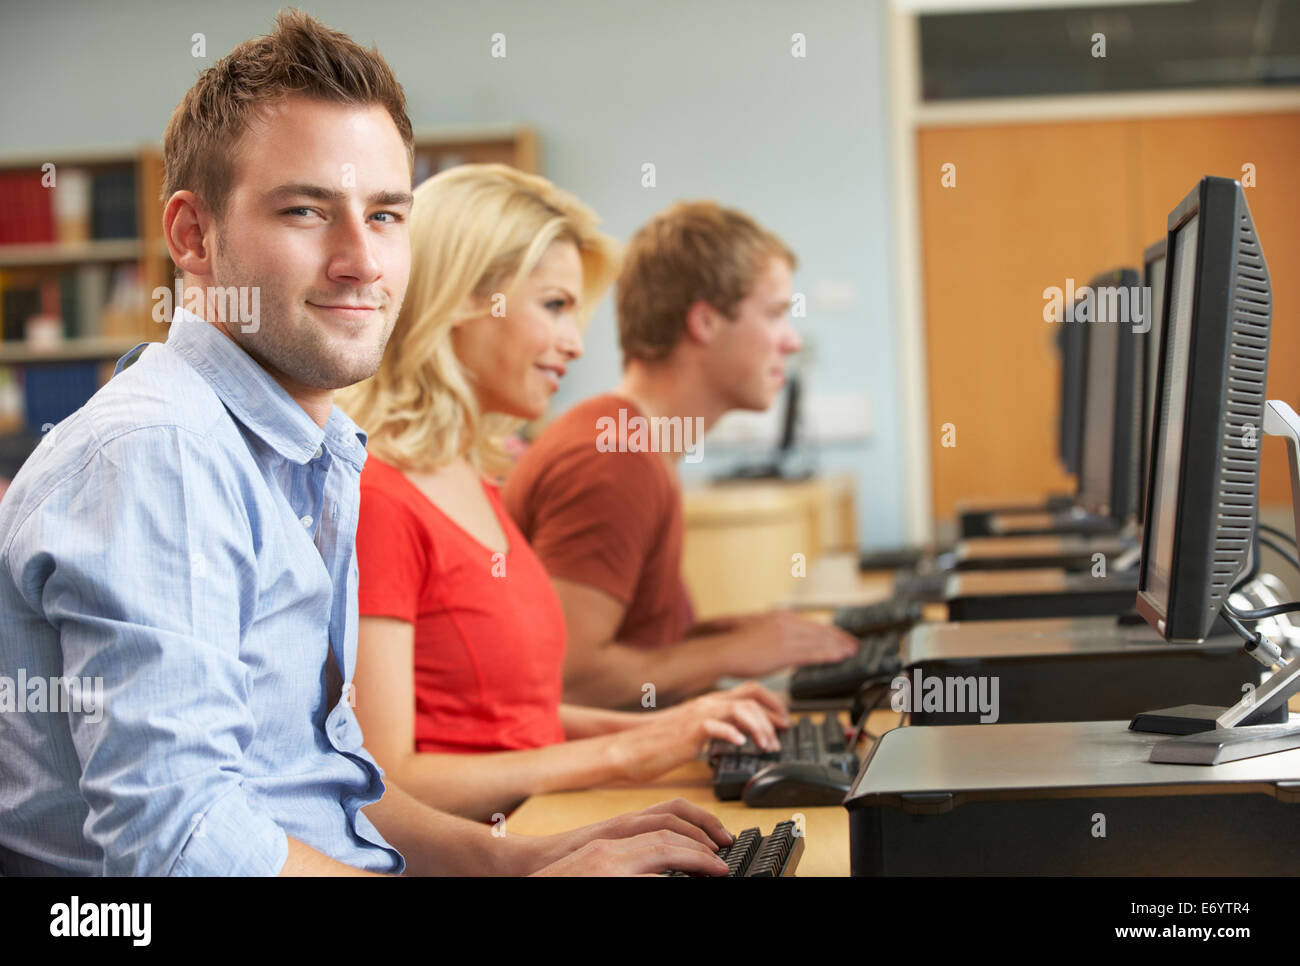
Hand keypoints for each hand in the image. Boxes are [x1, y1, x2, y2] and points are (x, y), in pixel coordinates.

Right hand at [526, 798, 732, 874]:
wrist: (524, 868)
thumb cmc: (565, 869)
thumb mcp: (607, 857)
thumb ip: (637, 857)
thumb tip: (670, 868)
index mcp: (623, 826)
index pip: (671, 811)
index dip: (702, 822)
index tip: (722, 841)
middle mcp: (618, 830)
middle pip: (672, 820)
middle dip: (705, 834)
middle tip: (725, 855)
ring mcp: (609, 846)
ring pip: (662, 837)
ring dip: (694, 850)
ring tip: (714, 867)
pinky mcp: (602, 862)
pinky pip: (643, 859)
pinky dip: (668, 868)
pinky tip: (683, 877)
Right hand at [612, 682, 788, 781]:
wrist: (632, 748)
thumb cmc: (661, 742)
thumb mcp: (694, 729)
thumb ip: (716, 726)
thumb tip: (739, 735)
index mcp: (710, 702)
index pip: (751, 691)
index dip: (773, 704)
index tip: (783, 722)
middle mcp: (708, 704)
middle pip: (751, 698)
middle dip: (772, 717)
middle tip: (779, 738)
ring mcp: (699, 715)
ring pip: (740, 710)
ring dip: (759, 728)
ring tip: (766, 746)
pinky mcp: (691, 731)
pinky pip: (718, 727)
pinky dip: (734, 735)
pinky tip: (741, 746)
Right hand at [724, 610, 859, 676]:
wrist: (723, 650)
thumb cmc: (734, 644)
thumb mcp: (757, 633)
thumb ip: (774, 635)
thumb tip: (782, 643)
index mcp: (780, 617)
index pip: (811, 624)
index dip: (828, 631)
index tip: (840, 636)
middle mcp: (786, 623)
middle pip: (819, 631)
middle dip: (839, 638)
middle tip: (853, 644)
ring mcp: (787, 637)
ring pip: (819, 642)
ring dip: (838, 647)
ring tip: (851, 652)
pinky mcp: (786, 651)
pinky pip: (813, 654)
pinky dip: (829, 655)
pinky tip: (839, 658)